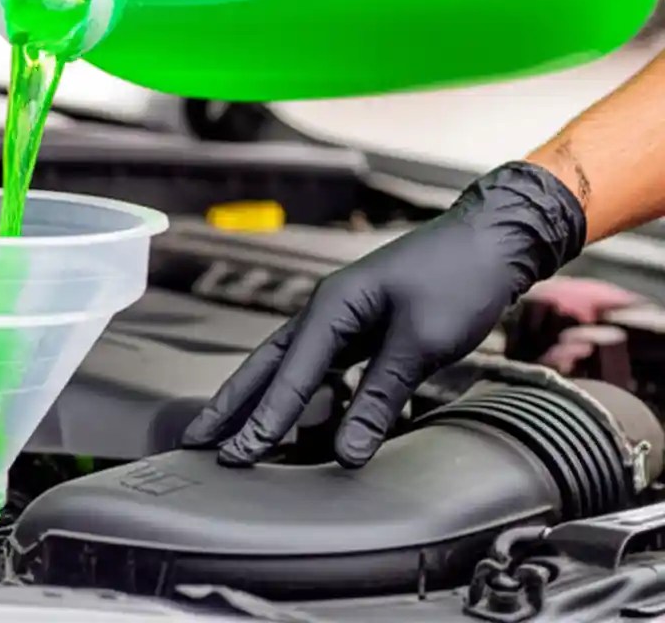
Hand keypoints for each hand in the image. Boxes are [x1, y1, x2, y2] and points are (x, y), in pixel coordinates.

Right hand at [181, 162, 585, 467]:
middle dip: (232, 405)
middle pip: (267, 366)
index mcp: (332, 307)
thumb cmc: (459, 278)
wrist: (497, 237)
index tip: (236, 455)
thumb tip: (349, 454)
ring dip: (262, 400)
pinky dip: (304, 393)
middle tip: (197, 439)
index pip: (290, 375)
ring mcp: (344, 317)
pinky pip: (323, 367)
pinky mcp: (366, 327)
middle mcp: (327, 311)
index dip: (263, 420)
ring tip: (232, 432)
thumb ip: (379, 398)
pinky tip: (299, 414)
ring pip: (290, 367)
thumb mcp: (420, 342)